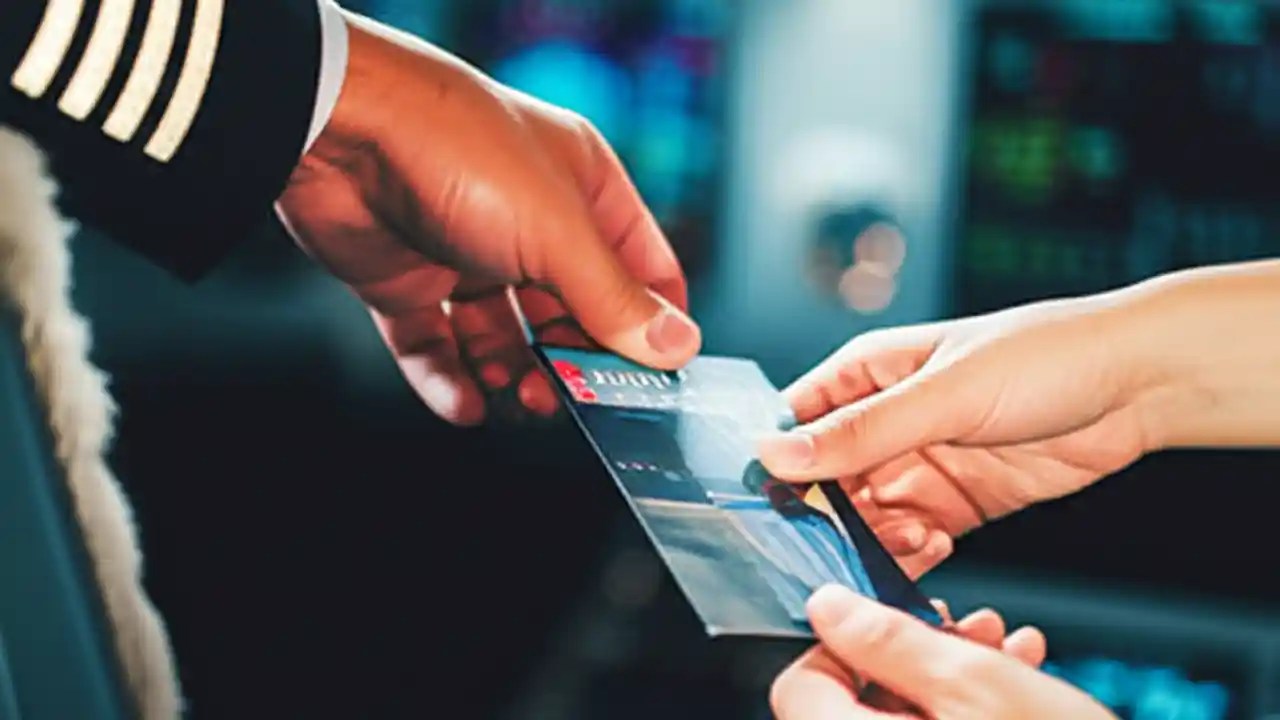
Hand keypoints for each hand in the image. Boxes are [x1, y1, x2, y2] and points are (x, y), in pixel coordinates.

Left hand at [277, 14, 699, 424]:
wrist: (339, 129)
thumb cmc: (457, 149)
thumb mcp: (557, 233)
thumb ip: (614, 300)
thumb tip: (676, 345)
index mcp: (582, 191)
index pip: (640, 270)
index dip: (651, 325)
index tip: (653, 378)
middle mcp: (529, 222)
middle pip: (571, 314)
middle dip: (574, 361)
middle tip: (575, 396)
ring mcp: (467, 252)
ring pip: (505, 339)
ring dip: (514, 377)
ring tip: (516, 397)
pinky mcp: (409, 281)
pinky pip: (439, 347)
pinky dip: (450, 381)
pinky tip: (465, 404)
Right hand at [757, 295, 1157, 576]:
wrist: (1138, 384)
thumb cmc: (1045, 354)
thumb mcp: (944, 392)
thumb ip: (862, 431)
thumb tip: (778, 452)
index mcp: (870, 374)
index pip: (797, 420)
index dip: (779, 460)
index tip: (769, 501)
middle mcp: (889, 421)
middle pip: (828, 480)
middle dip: (828, 514)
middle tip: (834, 540)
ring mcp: (923, 463)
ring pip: (869, 516)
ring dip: (874, 538)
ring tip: (905, 538)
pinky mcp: (958, 502)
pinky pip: (915, 539)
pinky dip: (913, 553)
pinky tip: (931, 546)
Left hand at [771, 586, 1113, 719]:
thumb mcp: (977, 685)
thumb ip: (891, 641)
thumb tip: (828, 607)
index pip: (798, 686)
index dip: (844, 642)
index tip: (892, 621)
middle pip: (853, 706)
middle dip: (915, 655)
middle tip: (969, 630)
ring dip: (949, 682)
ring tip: (1008, 653)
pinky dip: (964, 717)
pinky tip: (1018, 688)